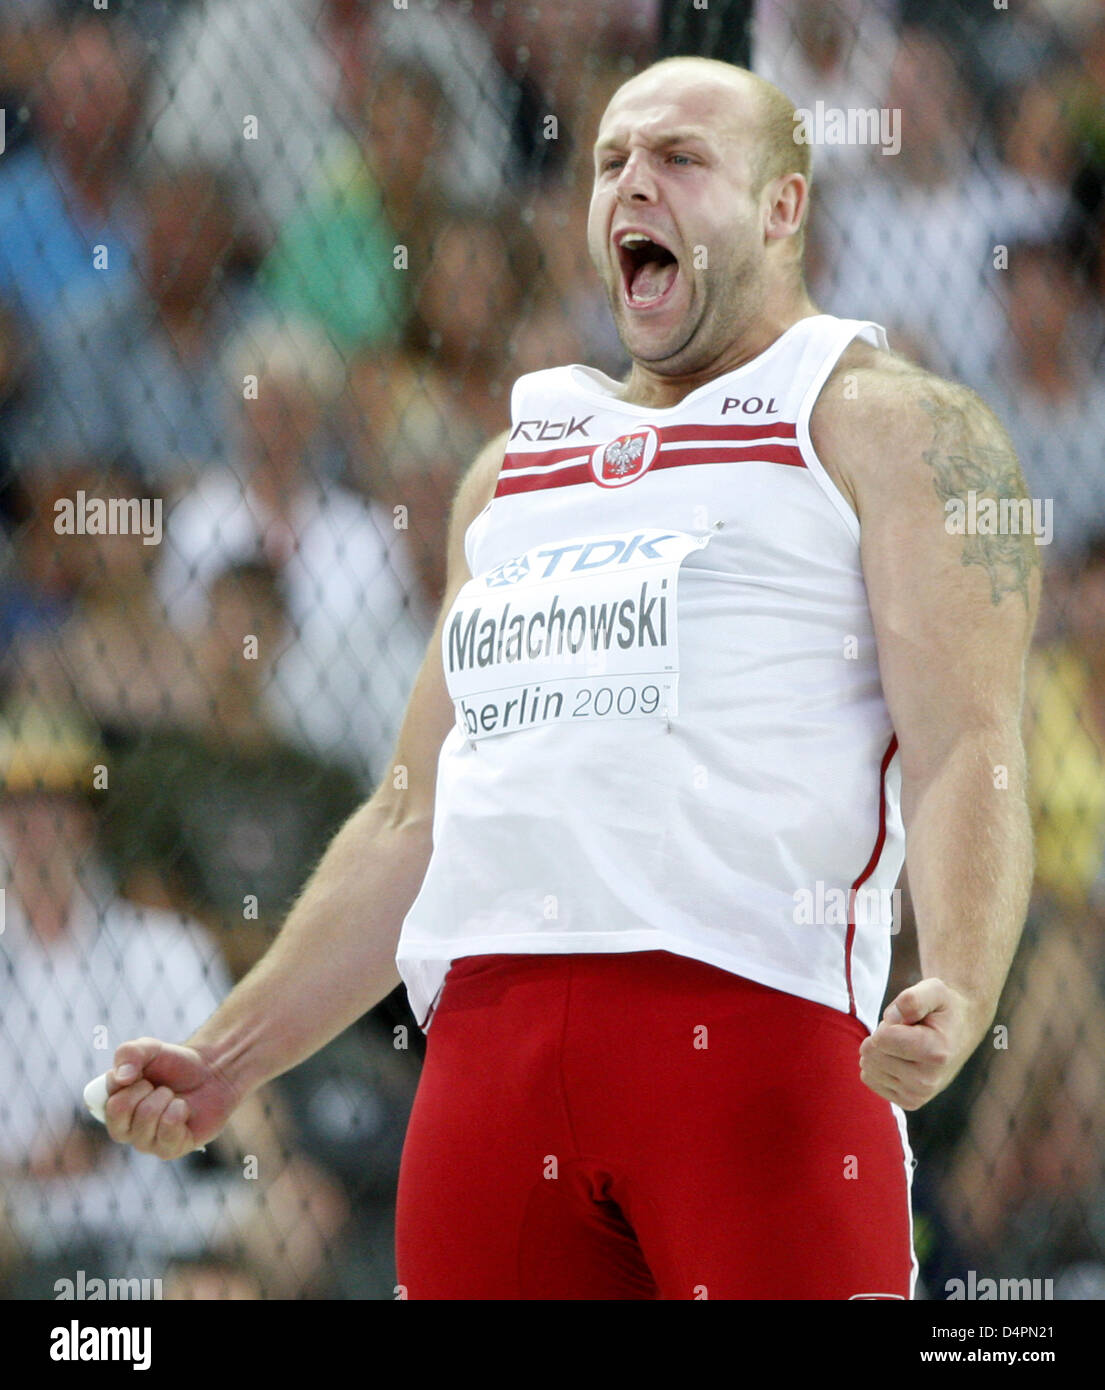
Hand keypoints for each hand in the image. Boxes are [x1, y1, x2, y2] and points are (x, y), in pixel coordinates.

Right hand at [103, 1037, 240, 1158]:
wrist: (211, 1072)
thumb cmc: (174, 1064)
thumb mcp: (149, 1048)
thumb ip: (128, 1054)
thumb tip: (122, 1078)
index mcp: (113, 1108)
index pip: (104, 1100)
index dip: (124, 1082)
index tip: (141, 1074)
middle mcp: (125, 1130)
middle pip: (119, 1110)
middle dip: (144, 1088)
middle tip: (160, 1086)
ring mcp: (146, 1143)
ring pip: (146, 1117)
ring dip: (165, 1097)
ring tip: (173, 1096)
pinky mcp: (169, 1150)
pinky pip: (168, 1129)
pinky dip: (179, 1109)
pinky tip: (183, 1109)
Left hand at [859, 978, 976, 1110]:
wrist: (959, 1032)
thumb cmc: (942, 1008)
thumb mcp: (934, 989)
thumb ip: (912, 999)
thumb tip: (891, 1019)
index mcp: (936, 1053)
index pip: (881, 1039)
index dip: (888, 1022)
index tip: (910, 1021)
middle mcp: (927, 1081)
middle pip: (871, 1053)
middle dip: (882, 1036)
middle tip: (907, 1032)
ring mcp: (917, 1095)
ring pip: (868, 1066)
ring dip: (881, 1050)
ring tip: (906, 1045)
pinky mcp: (907, 1102)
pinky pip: (869, 1078)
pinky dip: (879, 1064)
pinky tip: (902, 1059)